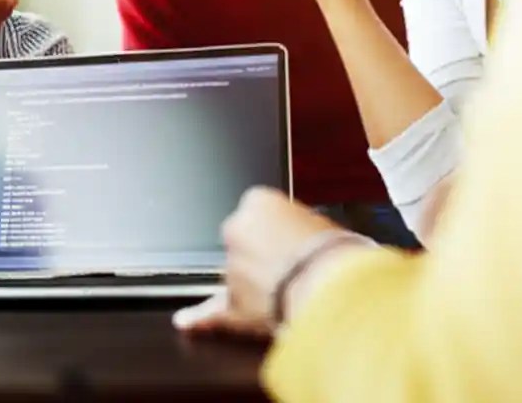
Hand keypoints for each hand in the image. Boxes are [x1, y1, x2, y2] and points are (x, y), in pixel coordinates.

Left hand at [174, 188, 345, 336]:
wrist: (331, 288)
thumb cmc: (336, 254)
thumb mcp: (325, 224)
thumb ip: (302, 229)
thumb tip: (308, 244)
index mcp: (259, 200)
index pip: (260, 210)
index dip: (279, 229)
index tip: (292, 239)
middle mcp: (236, 229)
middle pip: (243, 242)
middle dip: (261, 256)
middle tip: (293, 268)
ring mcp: (230, 267)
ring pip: (237, 276)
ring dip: (254, 286)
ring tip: (291, 294)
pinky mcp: (230, 303)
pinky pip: (211, 311)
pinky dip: (199, 318)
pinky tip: (186, 320)